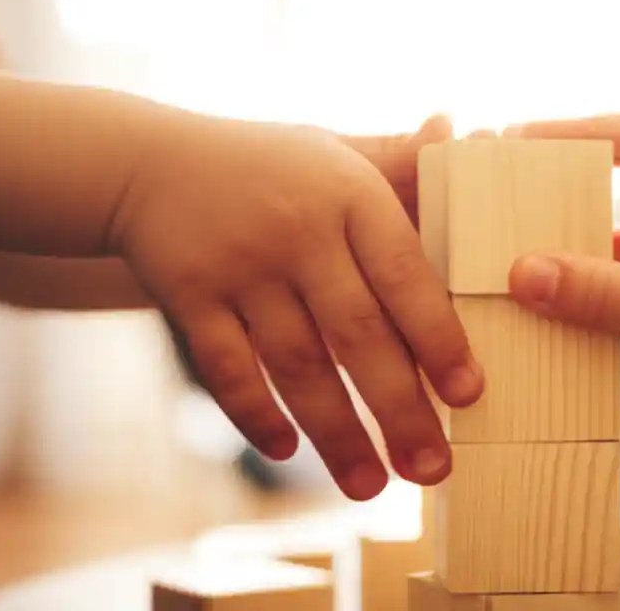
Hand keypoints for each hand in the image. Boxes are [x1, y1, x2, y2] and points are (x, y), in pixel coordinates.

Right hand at [109, 114, 481, 499]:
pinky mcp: (189, 297)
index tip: (470, 395)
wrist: (149, 161)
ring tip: (371, 486)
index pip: (406, 273)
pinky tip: (288, 450)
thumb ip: (402, 158)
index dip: (439, 337)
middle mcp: (297, 231)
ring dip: (336, 432)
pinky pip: (227, 368)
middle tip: (433, 469)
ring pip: (295, 364)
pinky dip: (256, 413)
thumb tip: (464, 134)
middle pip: (357, 333)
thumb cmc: (271, 165)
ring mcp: (240, 267)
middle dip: (400, 409)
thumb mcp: (338, 148)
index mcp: (348, 194)